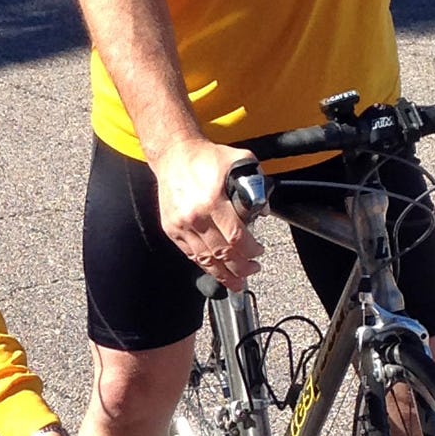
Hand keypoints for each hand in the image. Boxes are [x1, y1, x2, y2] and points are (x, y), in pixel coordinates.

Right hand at [149, 136, 262, 290]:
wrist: (173, 154)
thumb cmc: (206, 157)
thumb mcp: (238, 161)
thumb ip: (255, 184)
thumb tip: (263, 209)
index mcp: (213, 200)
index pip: (236, 237)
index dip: (251, 251)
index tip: (259, 252)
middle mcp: (195, 216)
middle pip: (222, 253)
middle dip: (241, 268)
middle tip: (252, 269)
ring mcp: (181, 224)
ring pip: (205, 259)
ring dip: (223, 274)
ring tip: (236, 282)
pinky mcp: (171, 228)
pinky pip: (190, 254)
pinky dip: (204, 265)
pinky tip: (216, 270)